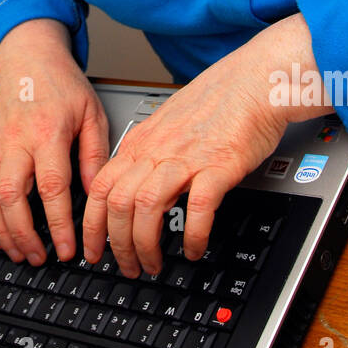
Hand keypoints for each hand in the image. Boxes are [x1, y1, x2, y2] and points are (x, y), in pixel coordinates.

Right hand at [0, 19, 109, 265]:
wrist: (28, 56)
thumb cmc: (61, 82)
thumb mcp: (92, 112)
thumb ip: (95, 154)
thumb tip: (96, 193)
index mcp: (48, 132)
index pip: (52, 186)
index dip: (58, 223)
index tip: (68, 248)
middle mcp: (18, 141)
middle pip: (11, 196)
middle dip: (23, 234)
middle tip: (39, 258)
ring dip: (2, 230)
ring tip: (19, 253)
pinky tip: (1, 233)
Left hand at [81, 15, 327, 275]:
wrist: (254, 79)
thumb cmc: (218, 101)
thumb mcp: (167, 125)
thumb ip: (148, 154)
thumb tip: (134, 187)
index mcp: (140, 142)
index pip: (99, 188)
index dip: (92, 226)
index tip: (95, 251)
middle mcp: (156, 150)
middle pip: (117, 203)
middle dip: (118, 245)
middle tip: (129, 267)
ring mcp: (186, 157)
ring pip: (146, 207)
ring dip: (146, 244)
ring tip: (155, 264)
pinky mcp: (219, 164)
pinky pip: (197, 207)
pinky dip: (192, 234)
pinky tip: (194, 248)